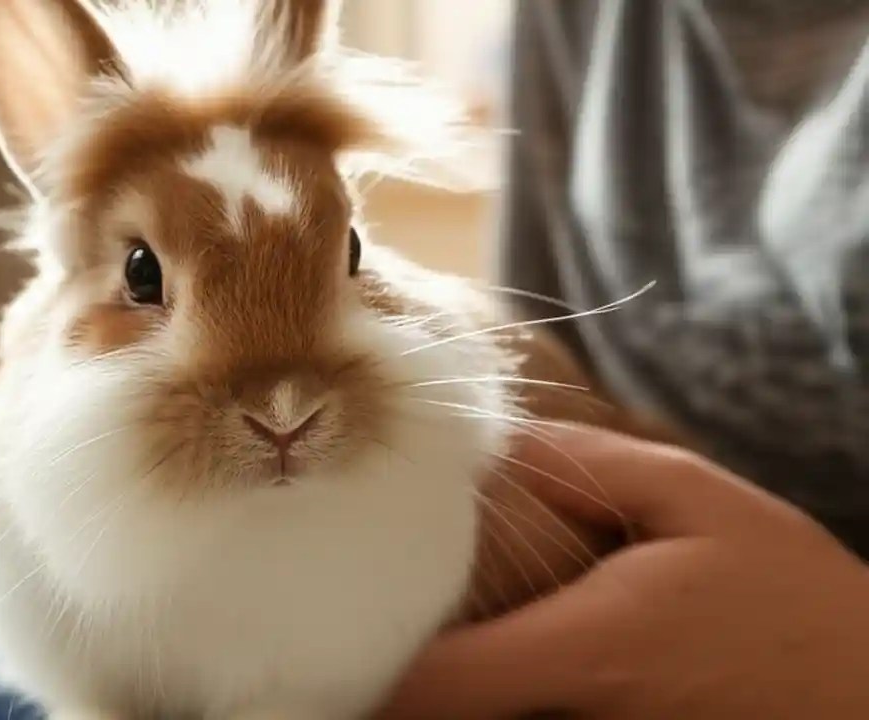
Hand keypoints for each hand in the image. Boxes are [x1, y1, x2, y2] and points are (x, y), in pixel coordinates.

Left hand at [381, 424, 868, 718]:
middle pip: (445, 714)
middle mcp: (571, 710)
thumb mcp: (698, 500)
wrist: (862, 691)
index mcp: (584, 644)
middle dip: (394, 672)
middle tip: (349, 617)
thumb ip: (591, 466)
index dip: (374, 669)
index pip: (440, 684)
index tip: (332, 626)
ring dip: (438, 687)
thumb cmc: (787, 596)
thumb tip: (496, 441)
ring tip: (396, 631)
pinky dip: (487, 694)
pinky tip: (476, 650)